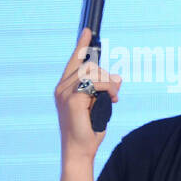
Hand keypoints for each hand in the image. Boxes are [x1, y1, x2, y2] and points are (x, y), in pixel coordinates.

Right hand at [55, 28, 121, 160]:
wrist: (80, 149)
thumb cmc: (89, 130)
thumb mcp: (99, 105)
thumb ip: (104, 90)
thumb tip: (118, 77)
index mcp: (65, 88)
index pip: (74, 61)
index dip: (82, 45)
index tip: (89, 31)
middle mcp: (62, 88)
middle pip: (88, 66)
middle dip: (107, 76)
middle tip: (115, 93)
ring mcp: (65, 93)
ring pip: (93, 73)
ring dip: (110, 84)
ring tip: (113, 98)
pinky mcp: (72, 99)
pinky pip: (96, 84)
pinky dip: (109, 89)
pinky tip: (112, 99)